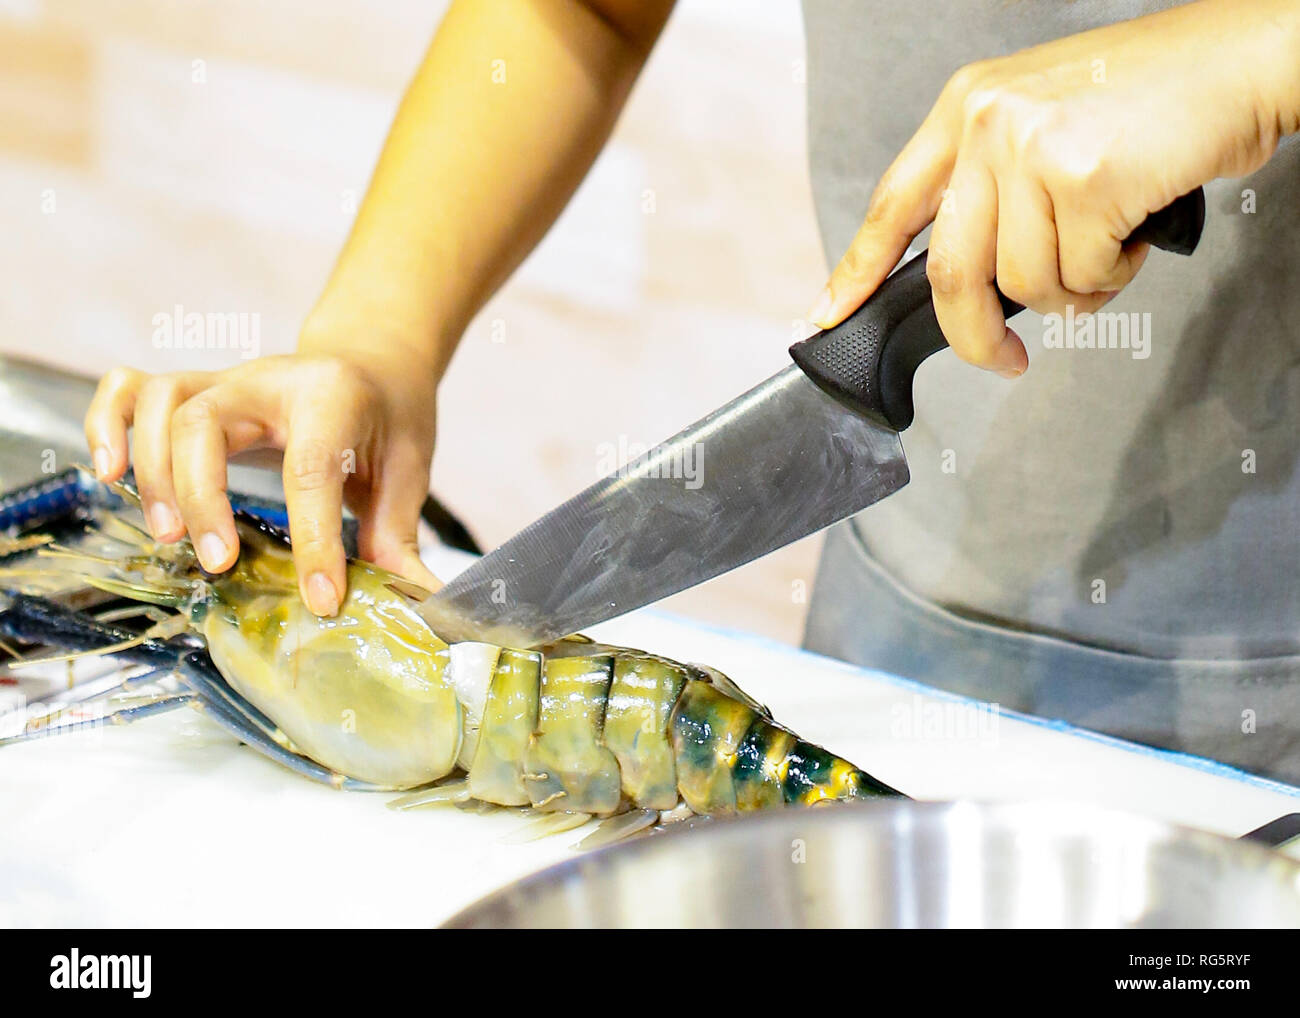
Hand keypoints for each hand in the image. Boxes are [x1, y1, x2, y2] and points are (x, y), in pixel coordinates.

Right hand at [85, 342, 440, 615]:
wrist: (372, 361)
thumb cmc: (389, 417)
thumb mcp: (408, 469)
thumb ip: (399, 534)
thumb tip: (416, 605)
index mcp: (334, 398)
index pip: (312, 469)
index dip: (315, 540)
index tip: (321, 599)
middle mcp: (269, 380)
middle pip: (205, 422)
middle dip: (202, 498)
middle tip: (217, 564)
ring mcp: (225, 381)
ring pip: (162, 404)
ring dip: (154, 472)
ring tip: (167, 536)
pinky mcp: (196, 390)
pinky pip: (129, 388)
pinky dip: (107, 423)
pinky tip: (109, 474)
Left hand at [809, 0, 1299, 375]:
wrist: (1243, 59)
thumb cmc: (1152, 99)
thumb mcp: (1042, 122)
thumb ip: (993, 188)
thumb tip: (964, 279)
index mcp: (966, 108)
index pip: (894, 204)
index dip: (856, 270)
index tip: (828, 315)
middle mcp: (987, 122)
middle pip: (950, 270)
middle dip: (973, 334)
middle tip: (1001, 360)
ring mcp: (1031, 147)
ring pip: (1024, 284)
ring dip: (1072, 291)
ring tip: (1107, 245)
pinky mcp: (1083, 177)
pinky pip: (1079, 278)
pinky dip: (1113, 276)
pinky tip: (1134, 230)